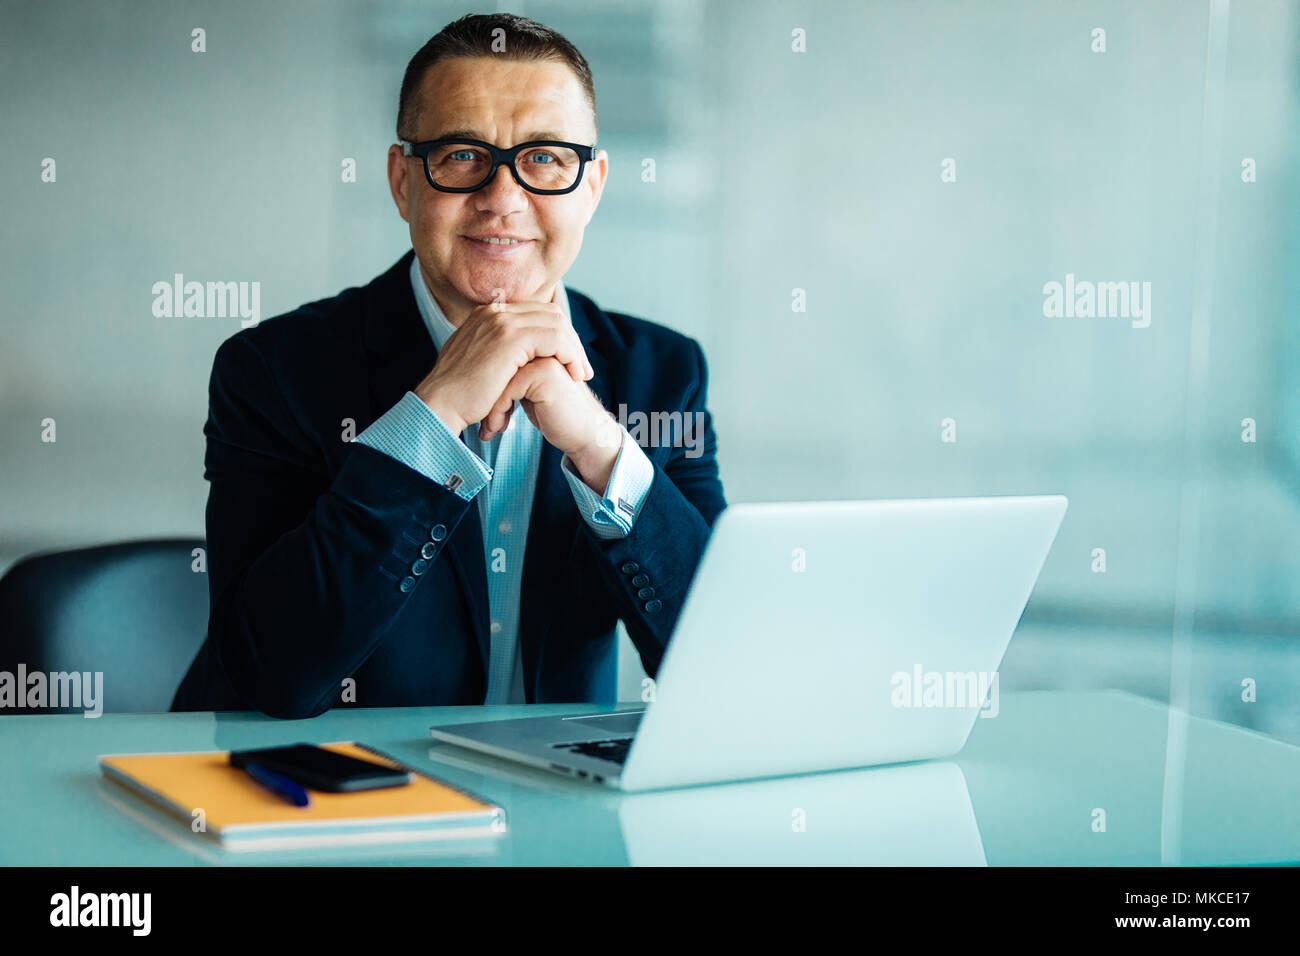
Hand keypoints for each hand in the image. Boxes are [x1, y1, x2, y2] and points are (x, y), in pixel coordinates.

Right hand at [413, 300, 592, 433]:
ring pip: (556, 323)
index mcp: (487, 314)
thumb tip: (516, 360)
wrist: (439, 405)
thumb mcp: (479, 364)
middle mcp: (494, 311)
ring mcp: (500, 321)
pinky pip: (554, 337)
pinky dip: (569, 354)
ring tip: (580, 374)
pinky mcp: (509, 338)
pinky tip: (572, 374)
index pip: (536, 313)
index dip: (558, 335)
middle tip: (581, 369)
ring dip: (574, 348)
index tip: (569, 361)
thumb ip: (497, 353)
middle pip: (550, 313)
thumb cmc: (459, 396)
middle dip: (571, 340)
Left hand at [479, 357, 622, 491]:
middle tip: (481, 422)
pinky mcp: (544, 372)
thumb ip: (508, 372)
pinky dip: (498, 412)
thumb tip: (473, 373)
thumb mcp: (525, 389)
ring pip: (496, 378)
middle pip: (493, 366)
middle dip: (483, 396)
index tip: (477, 411)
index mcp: (532, 342)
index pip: (493, 357)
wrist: (583, 433)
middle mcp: (538, 343)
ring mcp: (542, 355)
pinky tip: (498, 429)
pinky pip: (506, 389)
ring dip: (489, 407)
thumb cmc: (553, 413)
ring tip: (489, 428)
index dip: (484, 386)